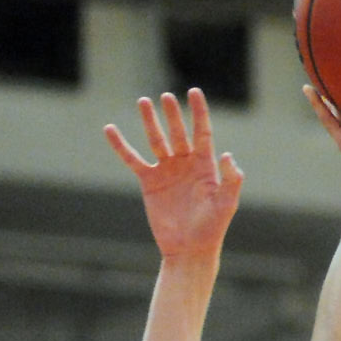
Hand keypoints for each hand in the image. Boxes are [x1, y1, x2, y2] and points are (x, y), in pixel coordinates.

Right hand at [104, 88, 243, 258]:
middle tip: (166, 96)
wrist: (189, 249)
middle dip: (173, 114)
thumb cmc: (212, 228)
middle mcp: (186, 164)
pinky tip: (110, 129)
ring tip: (143, 101)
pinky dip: (121, 145)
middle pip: (178, 132)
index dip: (199, 112)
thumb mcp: (226, 204)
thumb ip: (230, 179)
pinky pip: (132, 159)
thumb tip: (227, 155)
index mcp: (206, 165)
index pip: (202, 132)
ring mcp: (167, 171)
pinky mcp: (149, 182)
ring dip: (150, 121)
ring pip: (156, 140)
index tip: (194, 92)